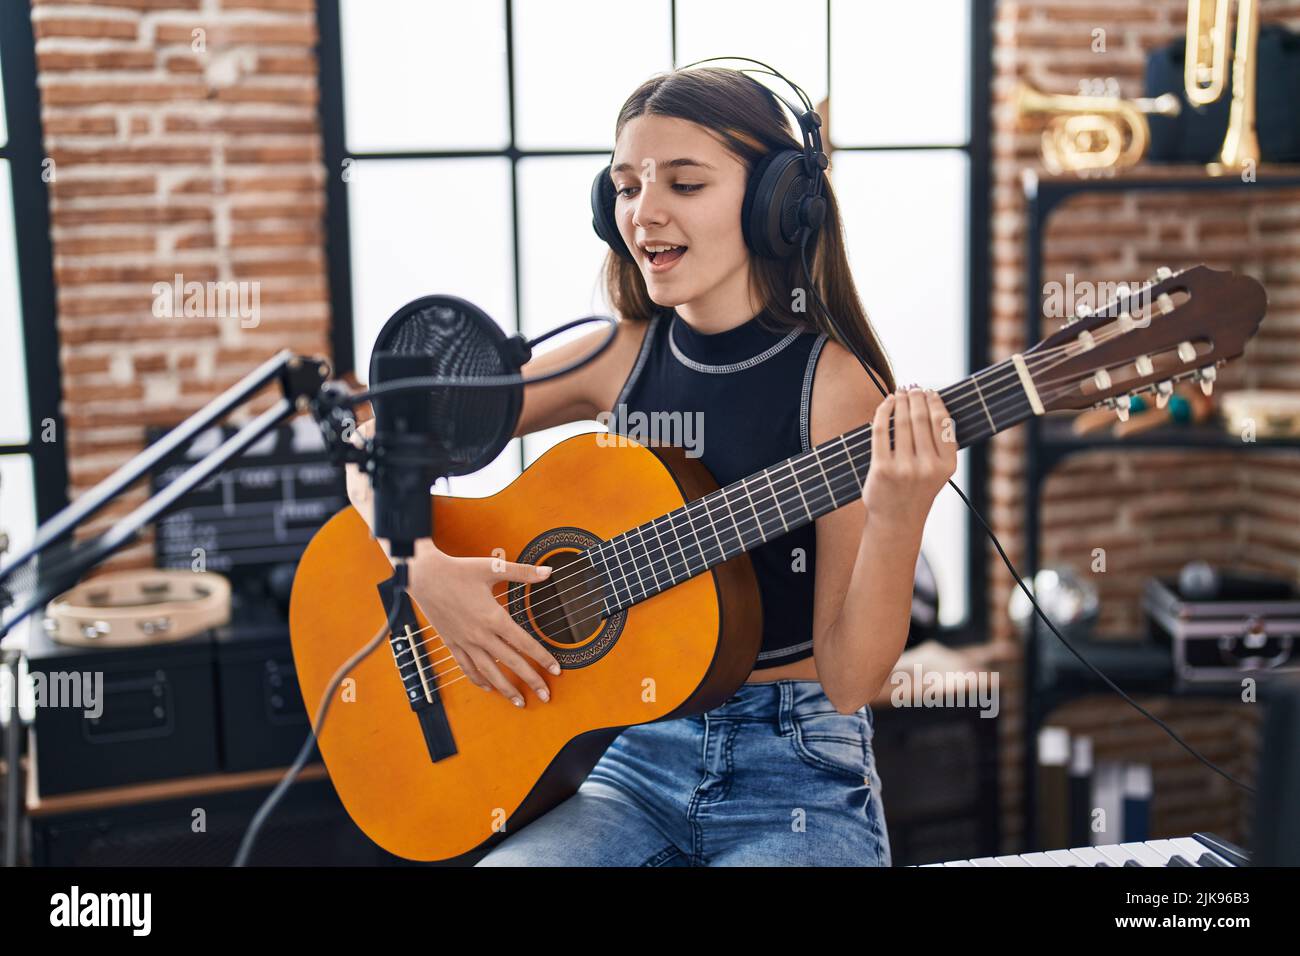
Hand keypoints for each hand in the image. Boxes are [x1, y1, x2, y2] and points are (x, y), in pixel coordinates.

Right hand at [343, 417, 558, 706]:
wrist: (424, 576)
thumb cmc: (459, 570)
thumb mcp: (493, 568)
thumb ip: (523, 573)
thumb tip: (548, 572)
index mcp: (493, 617)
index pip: (524, 643)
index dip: (541, 657)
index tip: (556, 670)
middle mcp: (480, 634)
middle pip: (511, 663)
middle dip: (531, 680)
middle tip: (546, 696)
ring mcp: (465, 642)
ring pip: (489, 671)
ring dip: (506, 688)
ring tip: (520, 702)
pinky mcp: (452, 643)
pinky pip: (466, 667)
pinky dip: (479, 680)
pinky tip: (489, 689)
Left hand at [862, 385, 956, 530]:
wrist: (896, 521)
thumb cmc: (916, 491)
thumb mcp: (937, 472)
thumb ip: (939, 445)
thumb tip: (931, 405)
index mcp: (947, 465)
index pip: (942, 423)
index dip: (935, 402)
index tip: (930, 391)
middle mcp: (928, 467)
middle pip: (922, 419)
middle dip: (916, 398)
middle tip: (912, 388)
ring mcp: (904, 468)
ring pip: (902, 422)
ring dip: (900, 401)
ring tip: (899, 393)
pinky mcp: (882, 469)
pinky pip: (881, 431)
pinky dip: (883, 412)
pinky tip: (886, 404)